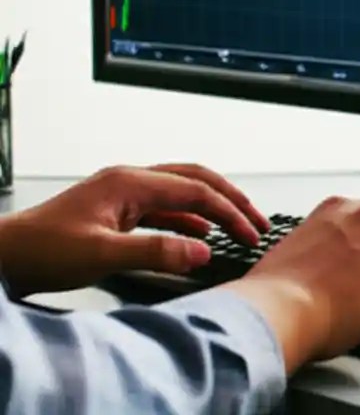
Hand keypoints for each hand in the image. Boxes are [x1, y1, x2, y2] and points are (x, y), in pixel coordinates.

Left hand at [0, 164, 268, 297]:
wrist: (3, 257)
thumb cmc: (40, 251)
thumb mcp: (102, 254)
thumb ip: (157, 252)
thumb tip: (203, 250)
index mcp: (129, 183)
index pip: (195, 190)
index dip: (228, 212)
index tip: (250, 233)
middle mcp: (129, 182)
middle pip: (195, 179)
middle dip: (230, 199)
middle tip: (257, 221)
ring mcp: (122, 195)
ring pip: (181, 192)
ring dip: (211, 209)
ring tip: (236, 228)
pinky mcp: (116, 213)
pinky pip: (164, 209)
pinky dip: (188, 221)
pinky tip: (199, 237)